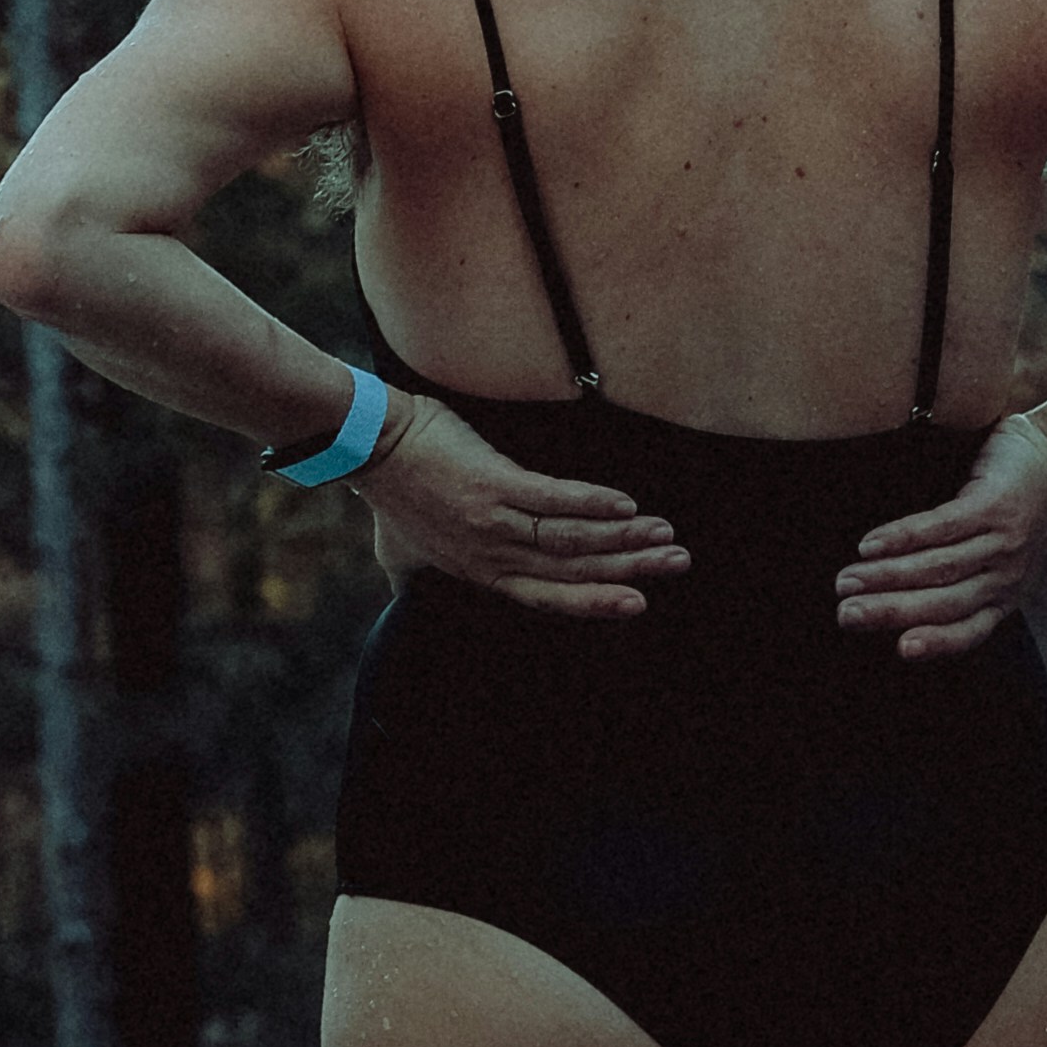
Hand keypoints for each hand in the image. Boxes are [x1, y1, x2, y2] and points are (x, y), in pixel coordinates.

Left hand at [360, 395, 687, 617]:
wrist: (369, 445)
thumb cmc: (390, 493)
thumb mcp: (402, 552)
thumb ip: (419, 576)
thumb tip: (409, 595)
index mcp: (480, 571)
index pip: (548, 595)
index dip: (595, 601)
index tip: (638, 602)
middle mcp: (491, 554)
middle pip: (573, 570)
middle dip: (629, 569)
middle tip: (677, 562)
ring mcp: (493, 520)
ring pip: (570, 539)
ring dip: (623, 538)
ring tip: (664, 533)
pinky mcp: (493, 484)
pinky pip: (551, 499)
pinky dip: (591, 504)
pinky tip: (626, 505)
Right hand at [835, 413, 1046, 659]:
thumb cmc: (1021, 507)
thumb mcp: (1005, 556)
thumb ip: (966, 576)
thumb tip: (896, 593)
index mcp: (1007, 595)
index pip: (970, 630)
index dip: (935, 642)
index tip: (898, 649)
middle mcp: (1007, 576)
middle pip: (943, 602)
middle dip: (891, 611)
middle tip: (846, 615)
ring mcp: (1002, 542)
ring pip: (937, 568)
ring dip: (886, 576)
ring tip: (846, 580)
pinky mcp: (993, 506)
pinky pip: (940, 527)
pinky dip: (901, 538)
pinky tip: (870, 544)